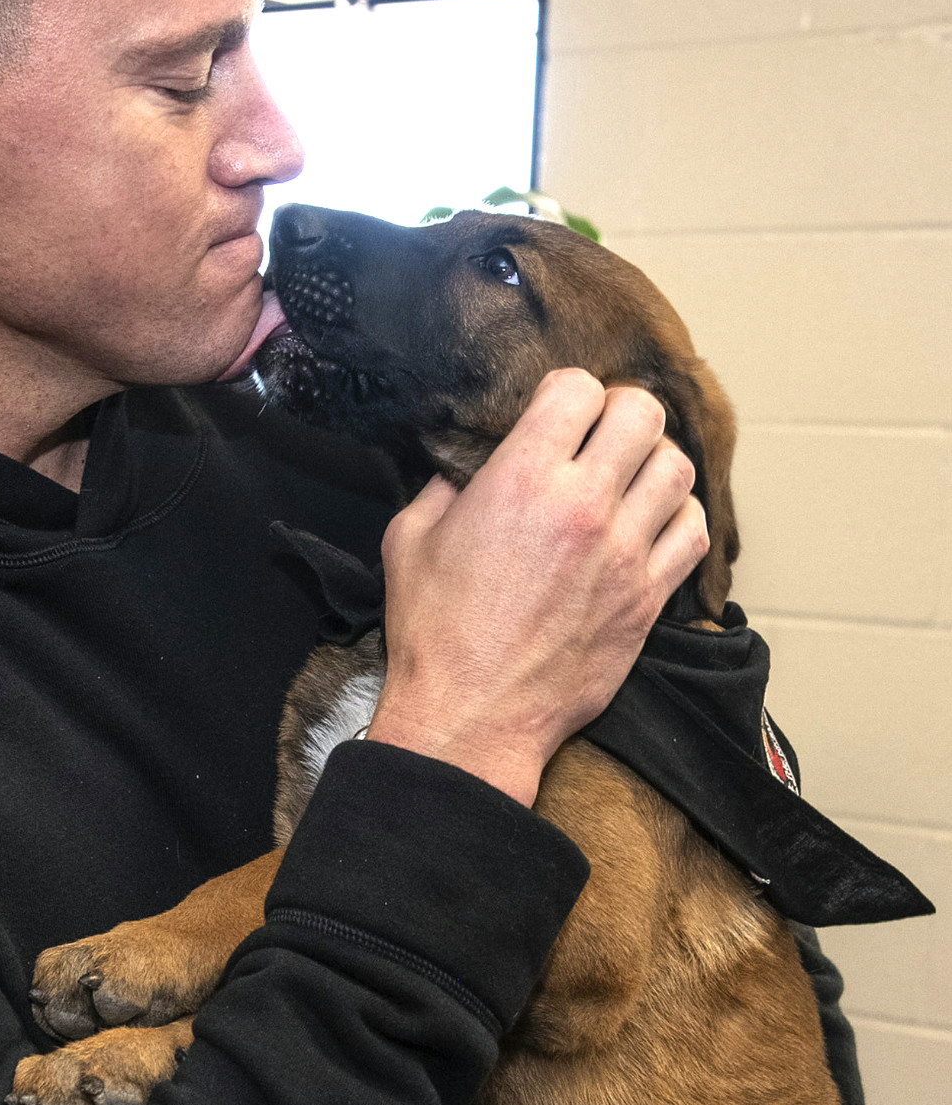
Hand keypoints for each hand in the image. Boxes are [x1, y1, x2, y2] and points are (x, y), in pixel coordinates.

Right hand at [367, 371, 706, 804]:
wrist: (471, 716)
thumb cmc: (433, 634)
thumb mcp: (409, 540)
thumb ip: (441, 488)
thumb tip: (462, 468)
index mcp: (521, 478)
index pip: (579, 388)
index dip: (566, 393)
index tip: (553, 415)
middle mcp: (583, 505)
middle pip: (643, 414)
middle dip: (620, 415)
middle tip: (599, 437)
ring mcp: (625, 553)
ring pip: (678, 469)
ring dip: (654, 464)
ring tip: (629, 480)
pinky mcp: (647, 599)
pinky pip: (694, 534)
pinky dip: (680, 518)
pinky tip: (651, 526)